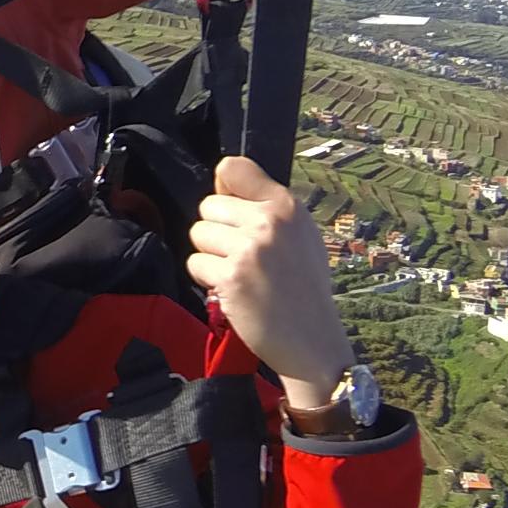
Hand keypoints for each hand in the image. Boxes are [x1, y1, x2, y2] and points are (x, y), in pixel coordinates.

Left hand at [188, 155, 353, 399]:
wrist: (312, 340)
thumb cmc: (303, 289)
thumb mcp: (301, 235)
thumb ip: (268, 209)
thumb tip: (222, 181)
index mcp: (287, 206)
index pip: (233, 168)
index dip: (222, 190)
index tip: (229, 212)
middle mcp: (269, 222)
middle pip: (208, 206)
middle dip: (215, 232)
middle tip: (238, 256)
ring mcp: (249, 249)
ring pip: (198, 234)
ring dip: (209, 256)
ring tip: (236, 274)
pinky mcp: (231, 277)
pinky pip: (195, 264)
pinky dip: (206, 280)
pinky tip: (231, 291)